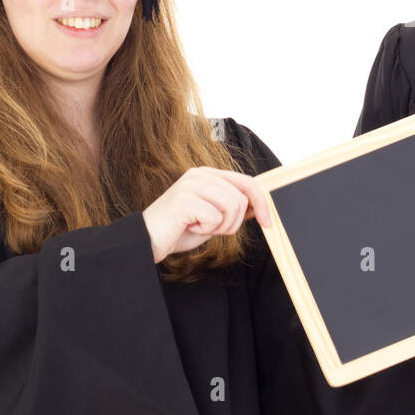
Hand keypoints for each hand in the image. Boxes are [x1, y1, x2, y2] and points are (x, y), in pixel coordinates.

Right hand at [142, 166, 271, 263]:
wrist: (147, 240)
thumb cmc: (180, 229)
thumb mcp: (213, 218)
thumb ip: (232, 208)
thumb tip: (257, 205)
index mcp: (208, 174)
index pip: (246, 181)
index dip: (261, 202)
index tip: (267, 222)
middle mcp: (200, 174)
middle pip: (241, 198)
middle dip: (233, 222)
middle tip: (212, 228)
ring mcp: (190, 185)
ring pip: (231, 207)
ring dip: (220, 227)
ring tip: (200, 227)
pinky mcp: (184, 200)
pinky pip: (214, 218)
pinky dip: (206, 231)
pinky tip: (190, 228)